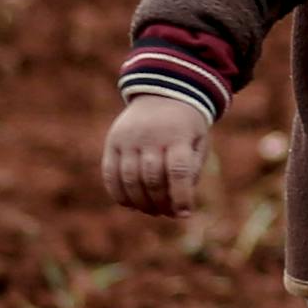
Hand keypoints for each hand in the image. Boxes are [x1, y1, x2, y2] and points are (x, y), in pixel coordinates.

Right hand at [100, 89, 217, 215]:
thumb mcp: (198, 143)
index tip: (184, 214)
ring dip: (141, 203)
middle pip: (152, 179)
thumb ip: (191, 173)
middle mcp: (151, 135)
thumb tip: (177, 207)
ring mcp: (129, 138)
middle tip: (166, 213)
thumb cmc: (185, 127)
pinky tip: (130, 204)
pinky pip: (110, 174)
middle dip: (160, 203)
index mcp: (178, 135)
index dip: (180, 196)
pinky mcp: (113, 141)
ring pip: (129, 179)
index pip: (178, 171)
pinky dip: (119, 194)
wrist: (163, 93)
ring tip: (151, 211)